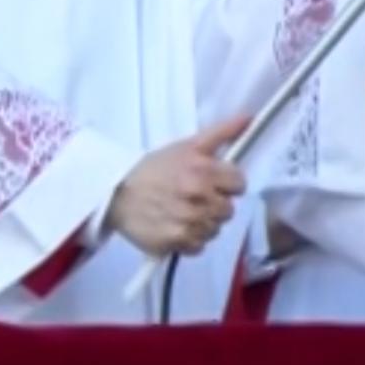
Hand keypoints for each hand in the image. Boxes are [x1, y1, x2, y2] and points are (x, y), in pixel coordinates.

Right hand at [106, 117, 248, 256]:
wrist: (115, 194)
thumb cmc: (154, 168)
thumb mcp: (188, 145)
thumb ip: (222, 132)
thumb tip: (249, 118)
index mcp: (203, 173)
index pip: (239, 184)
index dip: (227, 183)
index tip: (214, 182)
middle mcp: (198, 200)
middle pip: (229, 209)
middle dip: (216, 203)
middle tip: (196, 197)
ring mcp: (187, 224)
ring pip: (215, 229)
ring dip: (205, 222)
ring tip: (185, 211)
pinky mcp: (174, 243)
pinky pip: (199, 246)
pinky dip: (191, 239)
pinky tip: (178, 226)